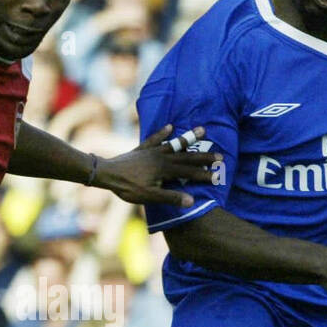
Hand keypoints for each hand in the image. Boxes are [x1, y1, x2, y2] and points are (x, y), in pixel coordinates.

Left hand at [92, 125, 219, 206]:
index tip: (218, 174)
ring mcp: (152, 151)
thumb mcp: (150, 196)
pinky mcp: (142, 149)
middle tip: (220, 155)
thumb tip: (192, 200)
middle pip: (186, 156)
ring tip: (202, 130)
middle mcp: (161, 157)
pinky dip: (162, 133)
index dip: (203, 174)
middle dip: (203, 156)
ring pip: (174, 144)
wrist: (107, 174)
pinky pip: (154, 139)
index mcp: (165, 169)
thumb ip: (170, 197)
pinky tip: (170, 126)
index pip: (189, 172)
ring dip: (188, 138)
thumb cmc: (128, 187)